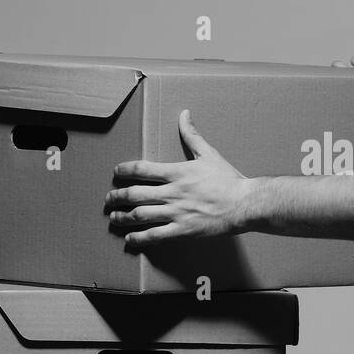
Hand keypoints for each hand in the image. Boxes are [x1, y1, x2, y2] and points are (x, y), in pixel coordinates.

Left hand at [104, 110, 248, 249]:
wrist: (245, 203)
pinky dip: (139, 238)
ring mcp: (176, 213)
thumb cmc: (229, 180)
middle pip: (135, 194)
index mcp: (177, 173)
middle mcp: (172, 193)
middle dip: (117, 196)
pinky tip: (130, 239)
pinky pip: (155, 235)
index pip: (142, 170)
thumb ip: (192, 135)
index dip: (124, 171)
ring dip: (122, 217)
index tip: (116, 173)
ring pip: (140, 215)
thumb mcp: (209, 154)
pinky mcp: (183, 230)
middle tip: (109, 199)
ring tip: (114, 217)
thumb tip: (184, 114)